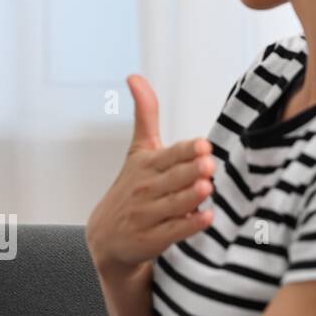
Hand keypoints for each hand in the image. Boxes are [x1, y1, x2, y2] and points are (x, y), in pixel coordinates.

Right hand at [86, 74, 215, 273]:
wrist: (106, 236)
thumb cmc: (131, 188)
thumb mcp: (137, 151)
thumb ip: (145, 115)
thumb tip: (135, 76)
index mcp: (146, 165)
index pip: (169, 155)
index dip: (186, 151)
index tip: (202, 145)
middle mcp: (145, 189)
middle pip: (173, 179)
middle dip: (190, 171)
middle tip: (208, 164)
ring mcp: (147, 216)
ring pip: (173, 205)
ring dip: (190, 196)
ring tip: (206, 187)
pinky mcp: (151, 240)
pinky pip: (173, 232)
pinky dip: (189, 226)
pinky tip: (205, 218)